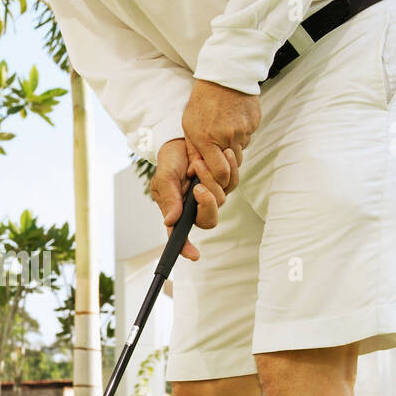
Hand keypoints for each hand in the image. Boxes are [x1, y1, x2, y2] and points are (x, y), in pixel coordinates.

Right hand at [150, 137, 236, 260]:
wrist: (183, 140)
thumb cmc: (170, 160)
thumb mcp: (164, 176)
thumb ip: (169, 198)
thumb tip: (170, 222)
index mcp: (177, 211)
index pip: (180, 236)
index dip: (186, 248)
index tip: (194, 255)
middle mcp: (195, 208)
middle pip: (208, 220)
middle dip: (206, 204)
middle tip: (198, 187)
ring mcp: (211, 196)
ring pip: (221, 200)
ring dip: (210, 179)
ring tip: (197, 162)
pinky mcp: (223, 183)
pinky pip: (231, 182)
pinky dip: (226, 169)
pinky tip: (220, 156)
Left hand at [181, 78, 258, 192]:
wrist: (224, 76)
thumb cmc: (202, 101)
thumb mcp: (189, 125)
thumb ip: (192, 151)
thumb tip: (194, 172)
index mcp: (208, 140)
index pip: (221, 173)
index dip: (220, 179)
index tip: (216, 176)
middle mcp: (227, 137)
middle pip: (234, 165)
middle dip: (226, 163)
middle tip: (219, 152)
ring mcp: (243, 130)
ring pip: (241, 151)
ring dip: (233, 148)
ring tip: (224, 132)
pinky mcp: (254, 123)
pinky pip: (248, 137)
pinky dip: (241, 135)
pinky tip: (232, 122)